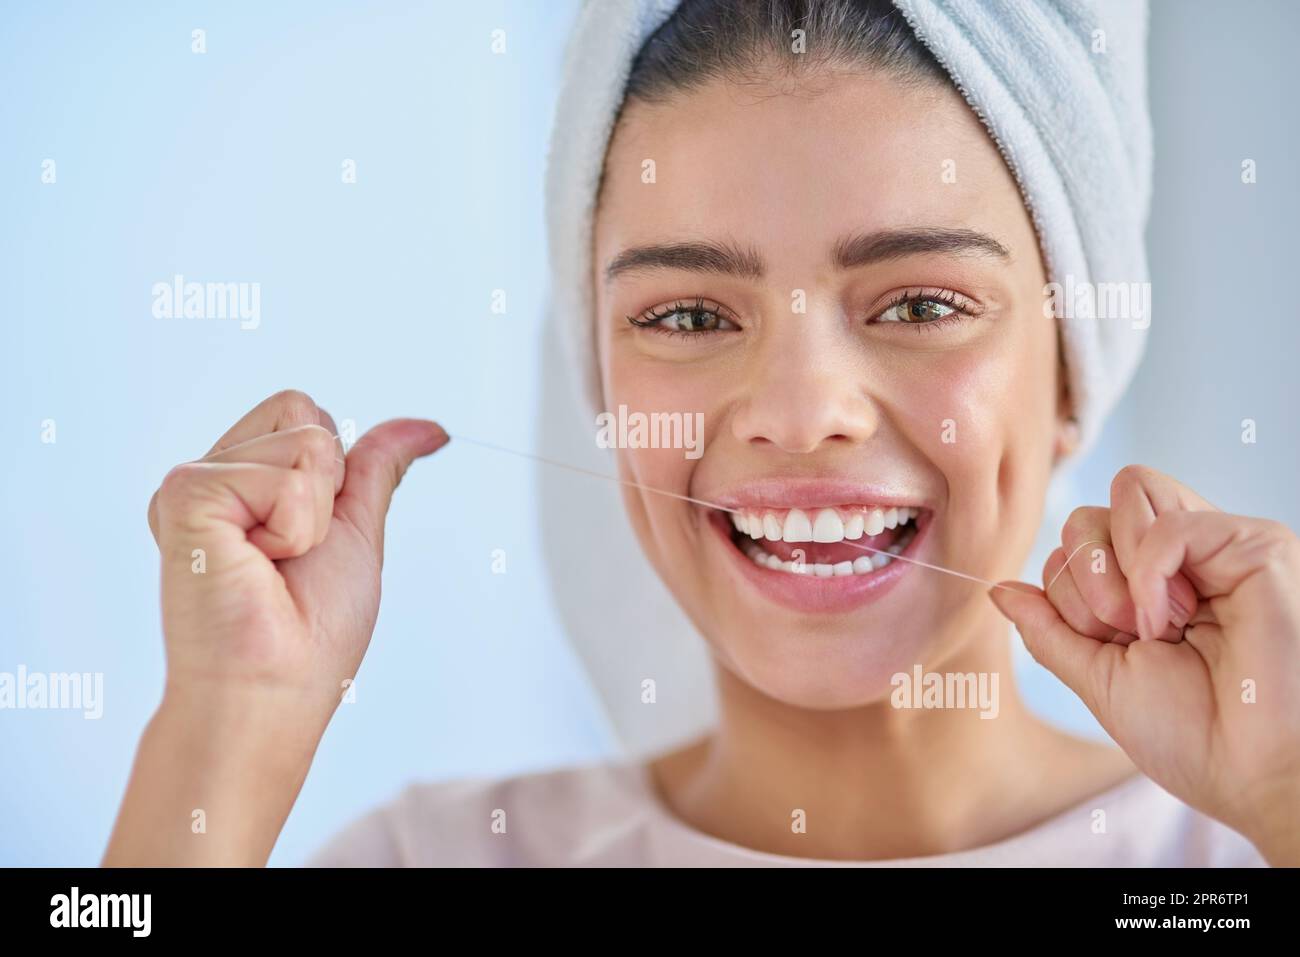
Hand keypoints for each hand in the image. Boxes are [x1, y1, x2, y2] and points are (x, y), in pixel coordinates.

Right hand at [106, 391, 445, 865]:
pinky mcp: (185, 496)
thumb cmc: (310, 634)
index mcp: (243, 482)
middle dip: (327, 485)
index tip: (306, 541)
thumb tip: (429, 428)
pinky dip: (294, 527)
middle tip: (290, 554)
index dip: (332, 476)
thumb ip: (377, 468)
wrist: (275, 689)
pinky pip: (284, 477)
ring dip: (313, 515)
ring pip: (304, 439)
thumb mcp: (358, 531)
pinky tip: (255, 565)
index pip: (306, 414)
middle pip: (302, 411)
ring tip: (272, 565)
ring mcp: (193, 483)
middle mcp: (211, 476)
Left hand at [989, 465, 1299, 864]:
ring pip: (1127, 491)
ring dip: (1114, 571)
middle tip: (1124, 634)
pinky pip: (1167, 522)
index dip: (1066, 591)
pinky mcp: (1255, 544)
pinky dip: (1151, 572)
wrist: (1250, 772)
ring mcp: (1218, 544)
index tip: (1106, 644)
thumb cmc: (1190, 734)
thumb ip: (1048, 629)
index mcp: (1145, 584)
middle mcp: (1182, 556)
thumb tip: (998, 588)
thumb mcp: (1096, 676)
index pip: (1073, 540)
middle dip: (1083, 580)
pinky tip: (1172, 618)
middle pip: (1089, 512)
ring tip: (1154, 627)